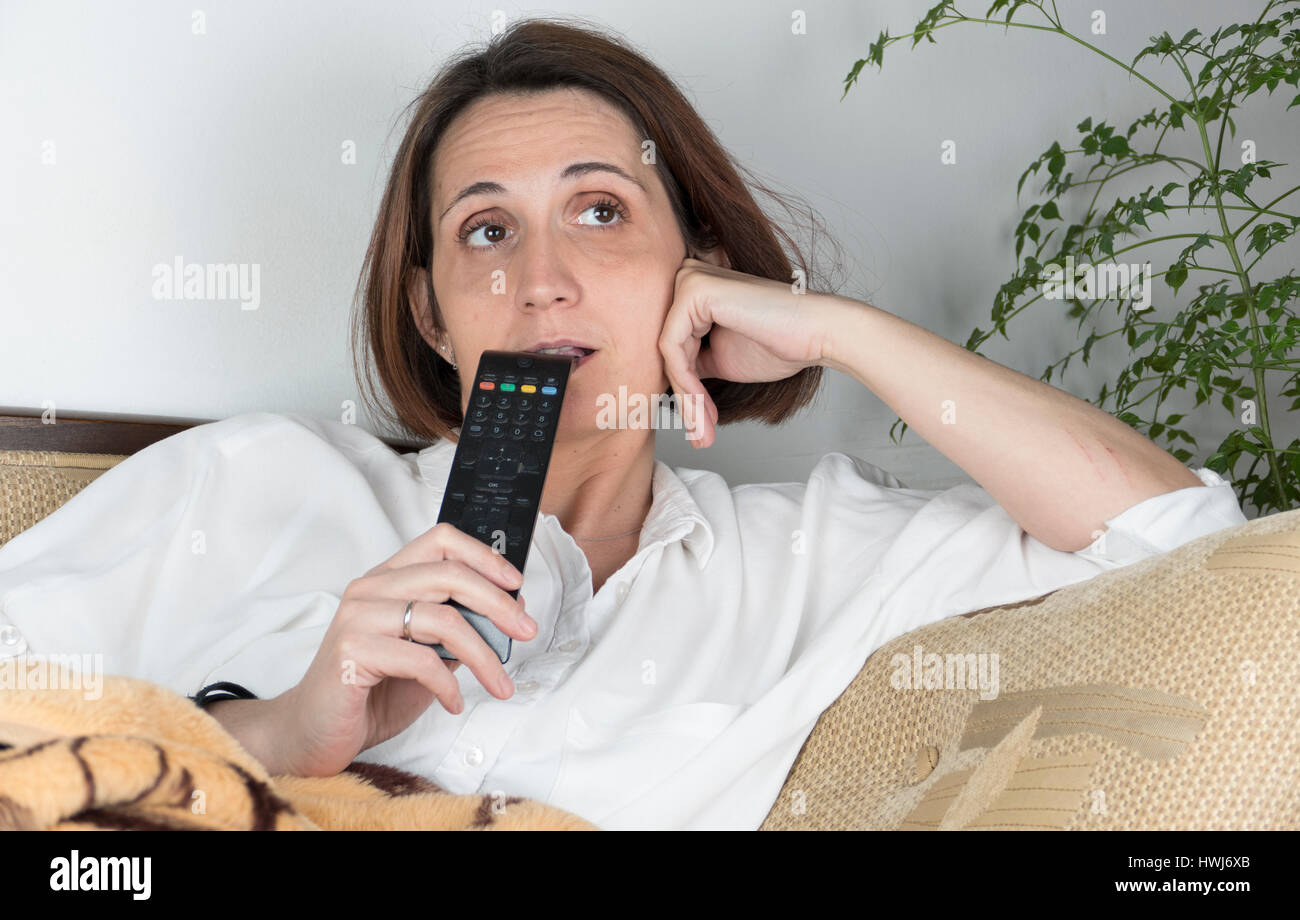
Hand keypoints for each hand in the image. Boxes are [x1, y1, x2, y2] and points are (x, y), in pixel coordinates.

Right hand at [271, 523, 536, 776]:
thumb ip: (461, 630)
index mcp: (388, 580)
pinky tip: (454, 702)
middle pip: (449, 576)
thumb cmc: (370, 693)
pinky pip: (420, 659)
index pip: (440, 541)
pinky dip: (448, 684)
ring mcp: (357, 617)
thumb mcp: (428, 657)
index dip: (484, 556)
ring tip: (499, 683)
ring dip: (483, 655)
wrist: (313, 733)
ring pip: (442, 619)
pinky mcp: (351, 650)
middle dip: (498, 605)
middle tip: (526, 632)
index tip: (515, 584)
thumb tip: (512, 608)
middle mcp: (370, 589)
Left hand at [658, 257, 837, 447]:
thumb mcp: (720, 357)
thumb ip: (690, 362)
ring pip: (668, 355)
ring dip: (687, 401)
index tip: (702, 426)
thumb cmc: (779, 344)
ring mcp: (689, 280)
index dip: (687, 391)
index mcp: (695, 288)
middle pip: (668, 351)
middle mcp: (688, 276)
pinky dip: (687, 386)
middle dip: (685, 400)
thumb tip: (664, 384)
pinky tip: (704, 410)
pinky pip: (673, 350)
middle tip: (701, 437)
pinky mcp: (694, 291)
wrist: (816, 334)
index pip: (674, 347)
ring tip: (703, 432)